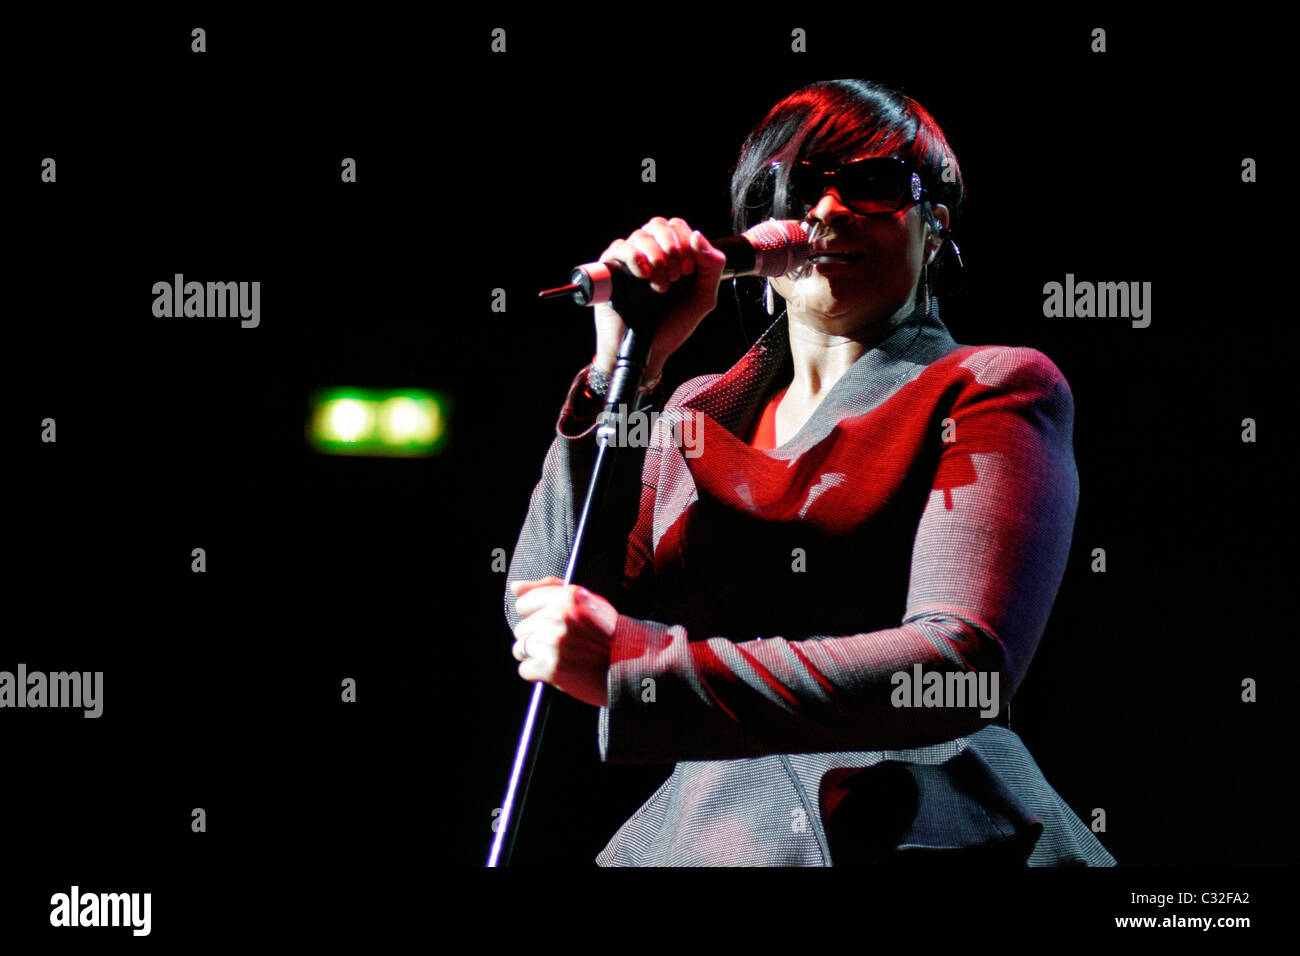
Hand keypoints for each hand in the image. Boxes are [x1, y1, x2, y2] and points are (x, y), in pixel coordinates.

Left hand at [510, 577, 617, 706]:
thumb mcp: (586, 601)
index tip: (548, 624)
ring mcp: (554, 643)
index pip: (523, 604)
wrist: (632, 664)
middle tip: (561, 644)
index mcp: (568, 597)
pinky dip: (538, 674)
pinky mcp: (552, 668)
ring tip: (559, 657)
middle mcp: (559, 617)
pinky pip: (525, 670)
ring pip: (519, 649)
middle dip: (536, 638)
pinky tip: (558, 671)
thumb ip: (549, 588)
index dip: (534, 616)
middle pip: (521, 629)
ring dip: (535, 656)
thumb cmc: (608, 632)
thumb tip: (514, 587)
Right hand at [593, 217, 726, 377]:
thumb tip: (697, 235)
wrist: (648, 353)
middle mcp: (649, 254)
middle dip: (672, 247)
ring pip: (640, 235)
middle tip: (677, 276)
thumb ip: (711, 268)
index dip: (685, 241)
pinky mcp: (610, 271)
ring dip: (656, 258)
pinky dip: (634, 256)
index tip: (689, 271)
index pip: (676, 226)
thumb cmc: (672, 327)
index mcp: (671, 256)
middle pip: (658, 225)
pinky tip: (643, 275)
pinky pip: (619, 247)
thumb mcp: (703, 299)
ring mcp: (629, 262)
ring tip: (660, 286)